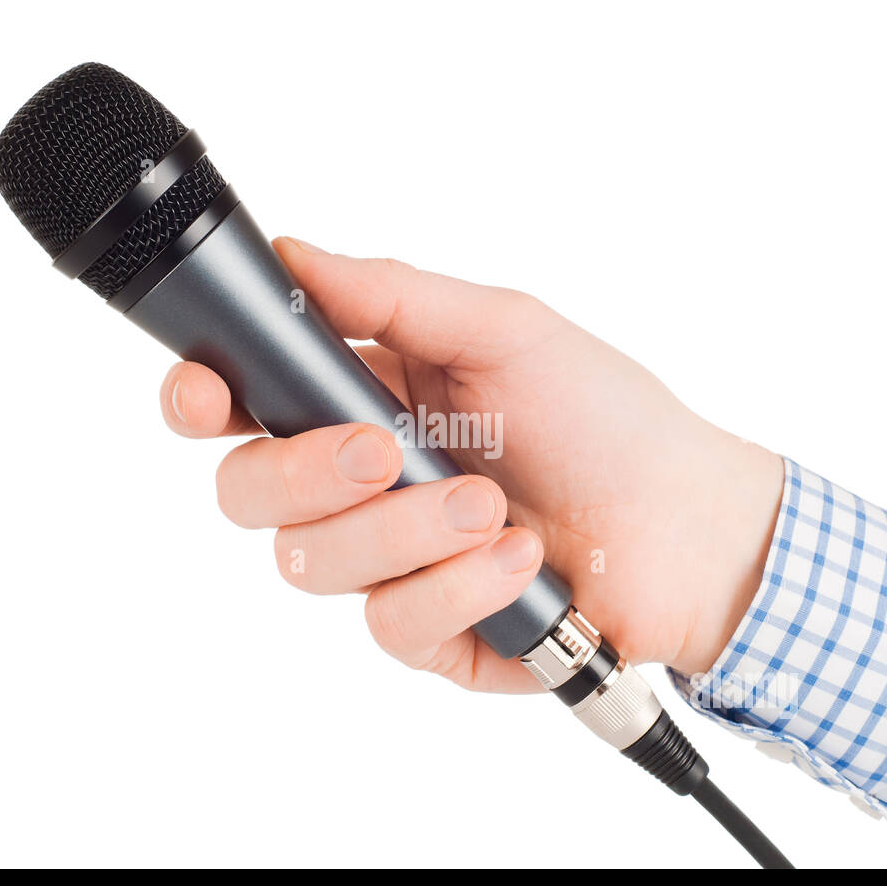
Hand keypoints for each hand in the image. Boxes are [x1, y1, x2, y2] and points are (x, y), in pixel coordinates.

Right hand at [159, 237, 783, 691]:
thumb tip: (292, 254)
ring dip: (401, 530)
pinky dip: (456, 587)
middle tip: (378, 449)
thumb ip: (390, 296)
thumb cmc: (606, 419)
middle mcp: (360, 487)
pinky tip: (520, 561)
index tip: (203, 394)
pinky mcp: (429, 632)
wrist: (686, 521)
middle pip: (249, 493)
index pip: (241, 406)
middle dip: (301, 472)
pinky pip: (390, 624)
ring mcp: (390, 564)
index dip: (200, 401)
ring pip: (309, 565)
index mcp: (363, 402)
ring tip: (491, 506)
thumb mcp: (503, 329)